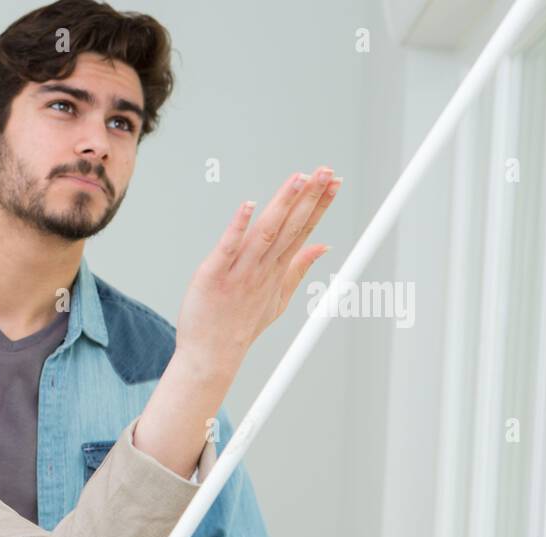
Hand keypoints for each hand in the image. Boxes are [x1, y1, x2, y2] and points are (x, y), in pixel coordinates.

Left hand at [175, 166, 338, 375]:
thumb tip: (323, 246)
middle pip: (289, 227)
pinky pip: (227, 249)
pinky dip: (238, 227)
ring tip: (298, 179)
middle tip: (325, 171)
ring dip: (282, 205)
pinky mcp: (212, 276)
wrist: (211, 356)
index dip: (319, 204)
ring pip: (264, 233)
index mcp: (276, 271)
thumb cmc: (239, 326)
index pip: (303, 230)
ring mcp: (238, 273)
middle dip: (309, 197)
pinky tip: (248, 206)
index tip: (334, 181)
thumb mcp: (277, 298)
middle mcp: (261, 269)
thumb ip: (299, 268)